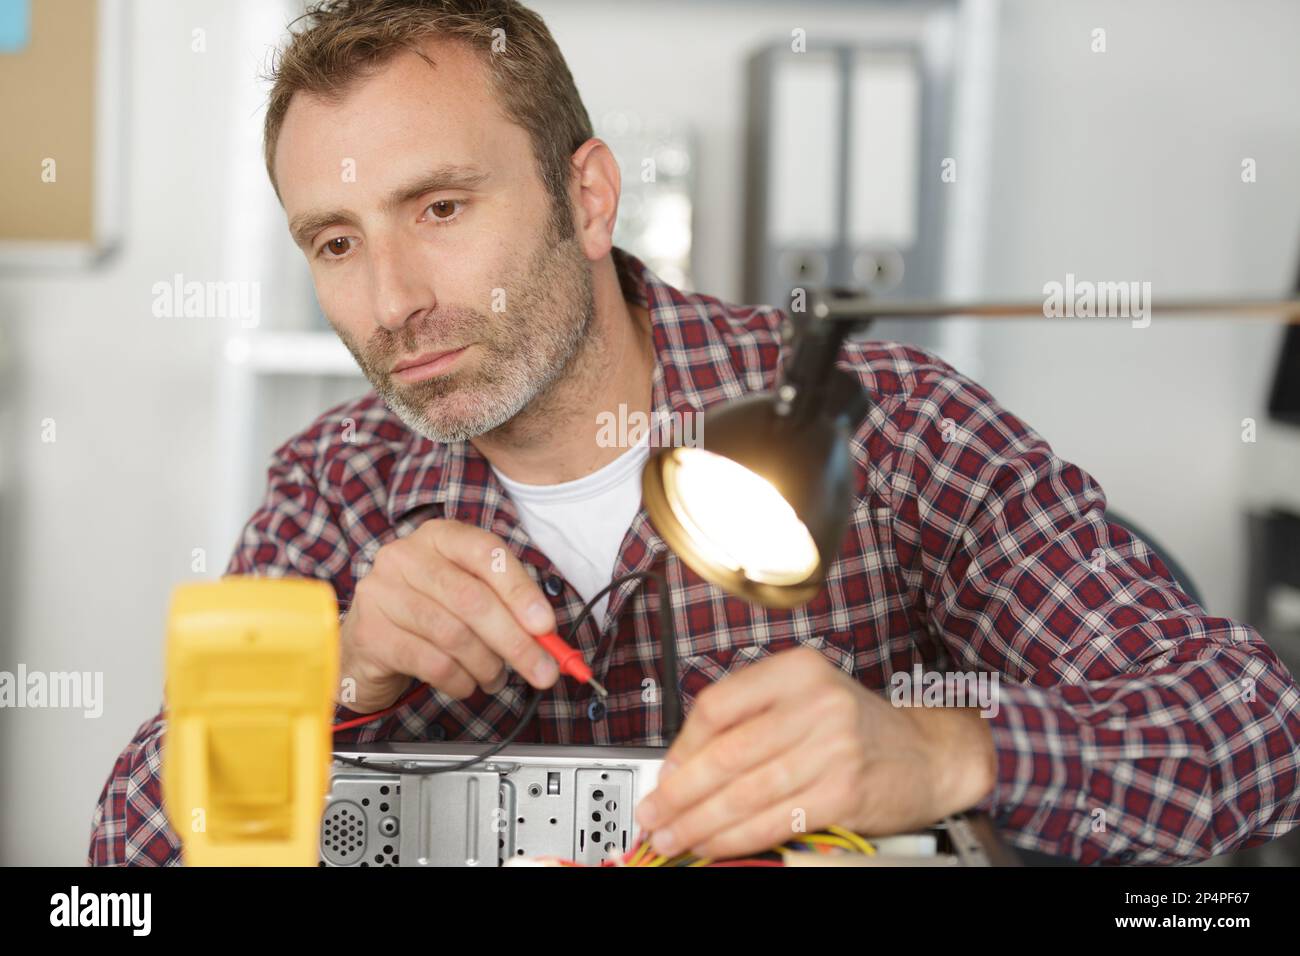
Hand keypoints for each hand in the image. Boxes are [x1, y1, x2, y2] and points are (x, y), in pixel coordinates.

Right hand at [337, 518, 560, 712]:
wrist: (366, 645)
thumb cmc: (428, 615)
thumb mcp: (467, 597)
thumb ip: (507, 607)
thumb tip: (547, 636)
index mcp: (439, 536)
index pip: (486, 553)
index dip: (520, 590)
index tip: (546, 626)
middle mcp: (405, 556)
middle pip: (472, 598)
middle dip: (514, 640)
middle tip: (541, 670)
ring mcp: (381, 593)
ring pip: (453, 634)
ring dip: (487, 665)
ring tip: (496, 678)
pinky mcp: (370, 633)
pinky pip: (431, 662)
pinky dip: (460, 680)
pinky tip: (466, 684)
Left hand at [634, 646, 996, 858]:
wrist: (929, 753)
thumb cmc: (858, 727)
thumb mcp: (805, 698)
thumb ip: (751, 718)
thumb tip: (682, 762)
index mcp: (798, 670)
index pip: (719, 705)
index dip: (682, 745)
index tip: (664, 773)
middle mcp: (817, 702)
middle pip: (727, 753)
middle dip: (681, 792)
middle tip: (654, 813)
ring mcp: (834, 747)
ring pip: (746, 792)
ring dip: (700, 821)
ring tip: (673, 836)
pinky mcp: (844, 791)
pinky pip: (775, 819)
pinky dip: (737, 837)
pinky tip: (715, 844)